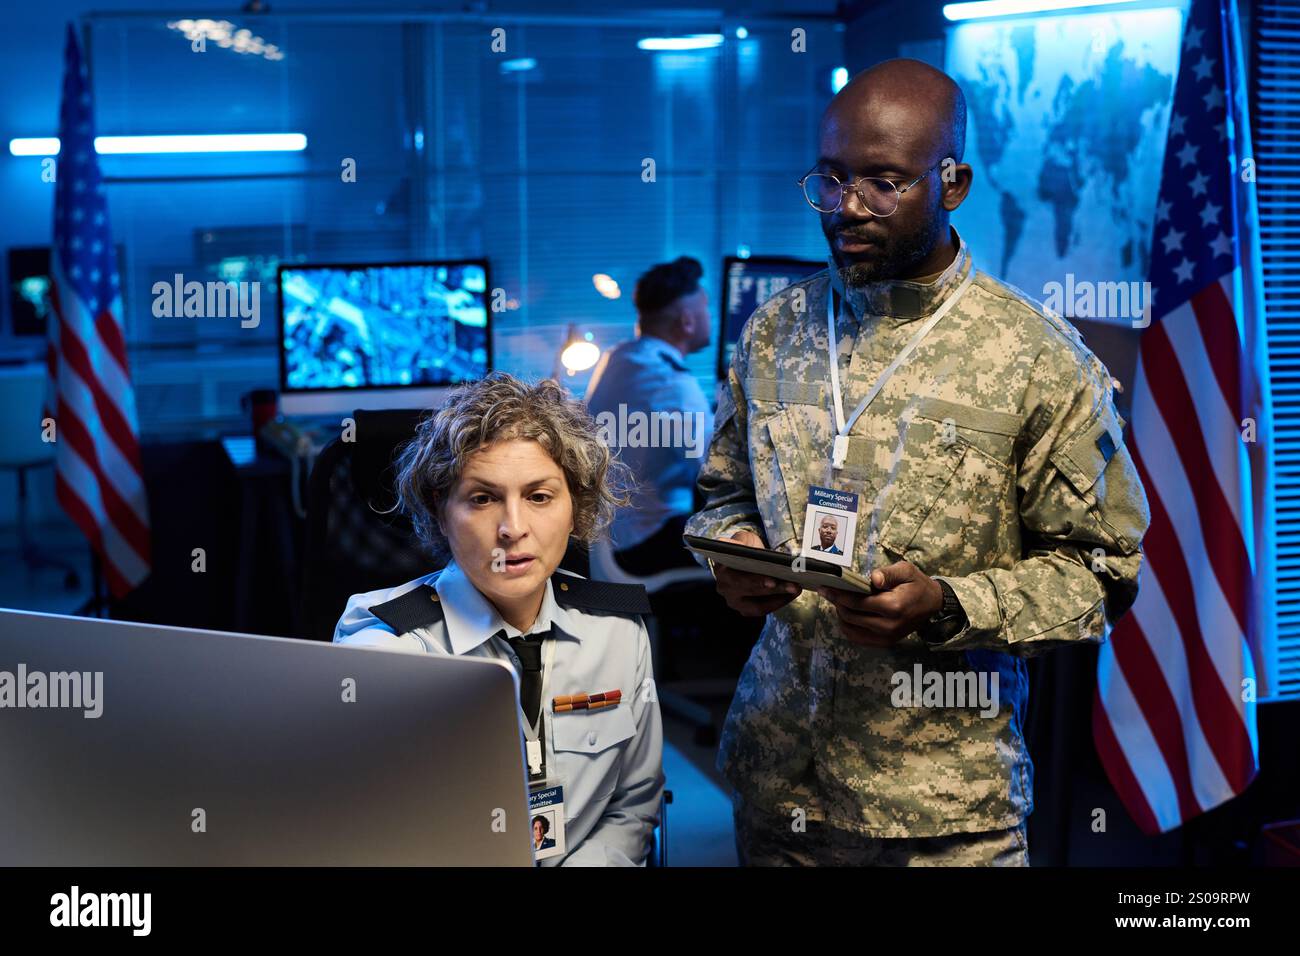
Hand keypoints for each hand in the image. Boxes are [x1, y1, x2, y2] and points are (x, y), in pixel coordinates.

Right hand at [711, 530, 800, 617]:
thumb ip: (742, 543)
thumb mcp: (744, 539)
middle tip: (793, 586)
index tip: (773, 581)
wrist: (744, 557)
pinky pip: (761, 610)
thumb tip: (746, 550)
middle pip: (750, 592)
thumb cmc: (746, 548)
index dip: (755, 581)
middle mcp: (723, 585)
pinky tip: (791, 595)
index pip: (737, 577)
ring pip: (756, 605)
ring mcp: (732, 599)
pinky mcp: (743, 608)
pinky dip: (778, 603)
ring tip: (796, 589)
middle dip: (774, 589)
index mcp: (721, 567)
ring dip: (779, 598)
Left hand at [816, 561, 942, 647]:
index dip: (838, 595)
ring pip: (851, 630)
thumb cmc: (917, 584)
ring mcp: (887, 637)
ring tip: (840, 602)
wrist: (933, 604)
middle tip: (830, 592)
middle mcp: (888, 625)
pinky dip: (848, 627)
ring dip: (841, 616)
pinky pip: (858, 639)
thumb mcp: (906, 571)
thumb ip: (888, 573)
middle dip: (837, 603)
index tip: (825, 587)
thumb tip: (874, 578)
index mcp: (893, 606)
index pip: (857, 602)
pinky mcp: (885, 642)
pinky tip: (847, 615)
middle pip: (850, 616)